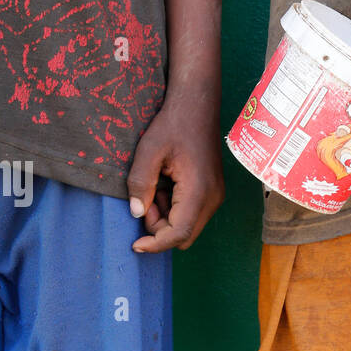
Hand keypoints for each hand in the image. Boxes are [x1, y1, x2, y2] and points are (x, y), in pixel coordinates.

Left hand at [127, 97, 224, 252]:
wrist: (197, 106)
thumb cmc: (173, 124)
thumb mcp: (148, 151)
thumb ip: (140, 184)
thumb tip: (137, 213)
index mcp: (198, 190)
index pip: (178, 233)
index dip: (156, 244)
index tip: (135, 245)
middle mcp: (212, 198)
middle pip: (185, 236)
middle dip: (160, 229)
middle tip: (146, 201)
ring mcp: (216, 196)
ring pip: (188, 228)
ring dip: (166, 219)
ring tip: (156, 188)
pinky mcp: (213, 192)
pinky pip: (192, 215)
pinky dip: (175, 211)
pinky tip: (166, 187)